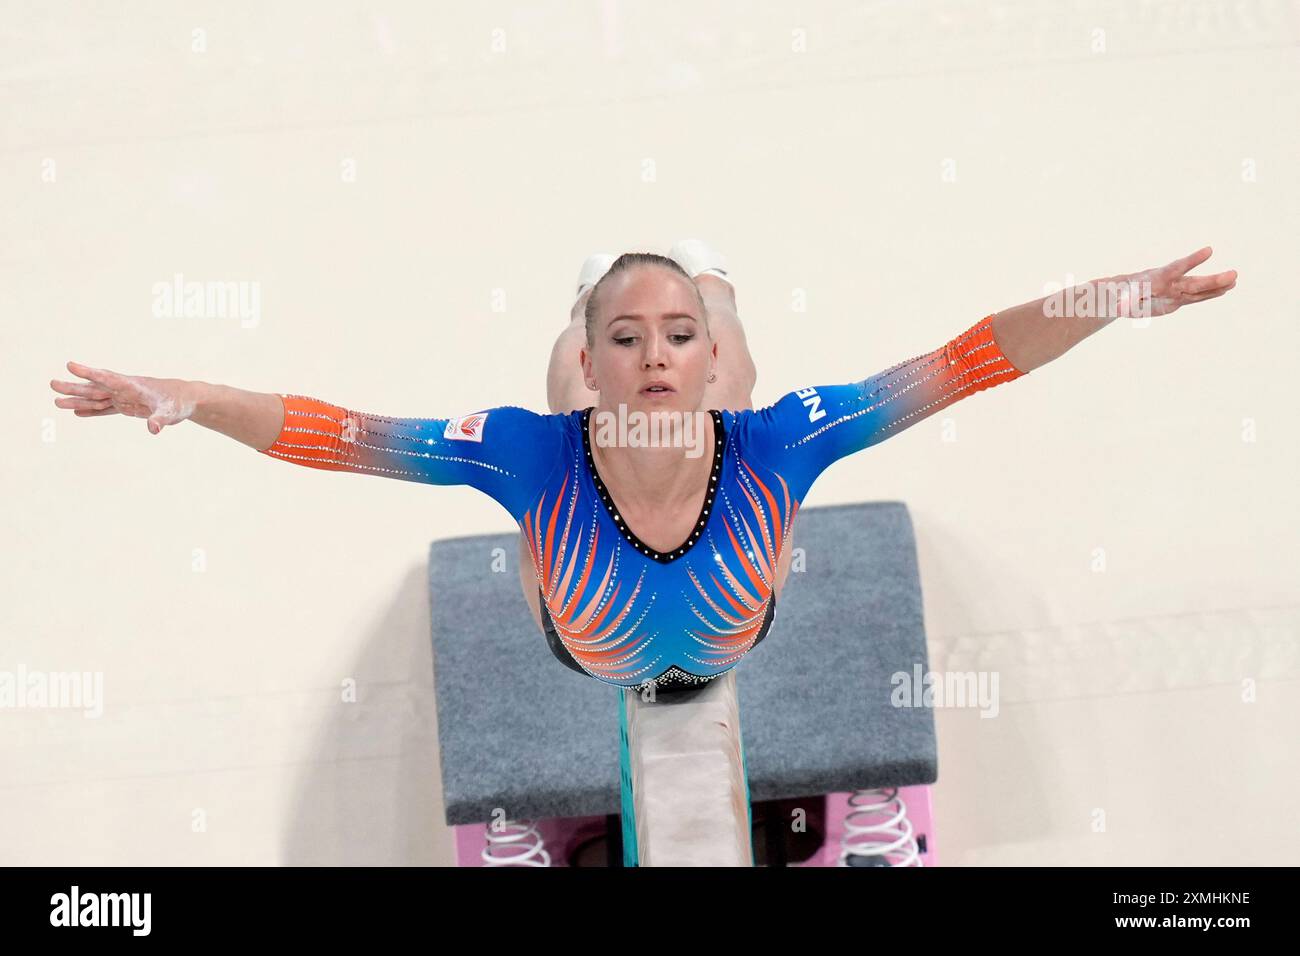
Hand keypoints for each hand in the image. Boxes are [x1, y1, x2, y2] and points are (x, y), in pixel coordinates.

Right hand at [49, 362, 197, 434]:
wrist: (184, 400)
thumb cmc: (177, 403)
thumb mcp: (170, 412)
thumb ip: (160, 420)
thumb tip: (153, 429)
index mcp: (132, 386)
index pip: (108, 378)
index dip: (89, 372)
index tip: (70, 365)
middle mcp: (124, 390)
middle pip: (95, 387)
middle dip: (75, 387)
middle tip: (52, 384)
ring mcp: (123, 398)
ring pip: (96, 398)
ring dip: (77, 400)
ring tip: (56, 401)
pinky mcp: (126, 406)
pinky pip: (105, 409)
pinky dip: (91, 411)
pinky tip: (77, 412)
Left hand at [1115, 246, 1237, 318]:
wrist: (1122, 294)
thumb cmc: (1119, 295)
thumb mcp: (1118, 299)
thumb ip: (1124, 301)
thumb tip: (1121, 306)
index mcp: (1156, 279)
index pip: (1177, 268)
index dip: (1193, 260)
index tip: (1209, 250)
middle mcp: (1170, 283)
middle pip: (1194, 282)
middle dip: (1213, 280)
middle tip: (1234, 274)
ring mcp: (1175, 291)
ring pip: (1199, 289)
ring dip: (1216, 286)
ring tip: (1234, 281)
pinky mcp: (1177, 300)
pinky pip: (1196, 297)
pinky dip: (1210, 294)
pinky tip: (1225, 290)